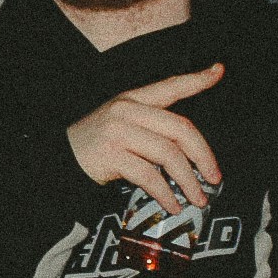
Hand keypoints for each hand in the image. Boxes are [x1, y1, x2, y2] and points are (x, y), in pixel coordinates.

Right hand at [67, 63, 224, 217]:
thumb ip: (152, 126)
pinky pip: (149, 176)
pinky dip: (165, 194)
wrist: (59, 161)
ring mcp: (118, 132)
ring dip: (188, 181)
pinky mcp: (111, 155)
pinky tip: (172, 204)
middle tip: (214, 177)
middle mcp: (127, 110)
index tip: (217, 72)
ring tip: (197, 197)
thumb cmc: (98, 145)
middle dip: (203, 156)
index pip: (170, 85)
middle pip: (179, 129)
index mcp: (133, 99)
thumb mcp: (122, 123)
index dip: (196, 79)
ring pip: (168, 154)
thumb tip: (192, 151)